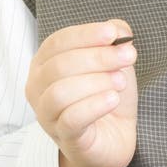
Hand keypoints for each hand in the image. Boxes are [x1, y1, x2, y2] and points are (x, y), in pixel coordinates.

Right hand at [25, 20, 137, 166]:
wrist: (113, 138)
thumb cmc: (106, 95)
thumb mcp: (114, 62)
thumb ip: (113, 39)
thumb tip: (117, 27)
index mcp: (45, 63)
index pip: (58, 42)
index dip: (86, 35)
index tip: (113, 33)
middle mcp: (38, 87)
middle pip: (60, 65)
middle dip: (99, 57)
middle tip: (129, 57)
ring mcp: (47, 114)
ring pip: (60, 92)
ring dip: (97, 82)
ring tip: (121, 82)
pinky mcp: (64, 137)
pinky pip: (71, 118)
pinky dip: (95, 105)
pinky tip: (113, 98)